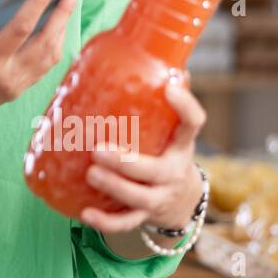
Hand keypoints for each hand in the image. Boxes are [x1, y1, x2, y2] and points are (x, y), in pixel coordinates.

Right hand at [0, 0, 82, 142]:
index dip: (38, 1)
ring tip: (67, 3)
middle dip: (63, 13)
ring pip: (50, 56)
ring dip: (62, 28)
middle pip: (46, 42)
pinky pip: (44, 66)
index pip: (21, 28)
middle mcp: (7, 78)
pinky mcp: (16, 91)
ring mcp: (15, 87)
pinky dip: (54, 44)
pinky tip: (54, 27)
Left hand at [77, 78, 206, 233]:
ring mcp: (160, 197)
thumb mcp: (170, 128)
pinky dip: (106, 222)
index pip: (193, 124)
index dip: (185, 106)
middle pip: (155, 171)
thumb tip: (151, 55)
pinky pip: (126, 223)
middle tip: (98, 149)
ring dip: (114, 187)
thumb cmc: (166, 151)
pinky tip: (85, 213)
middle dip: (127, 162)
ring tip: (91, 173)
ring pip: (139, 198)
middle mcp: (173, 172)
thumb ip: (160, 100)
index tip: (168, 88)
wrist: (182, 200)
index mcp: (181, 144)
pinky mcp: (145, 215)